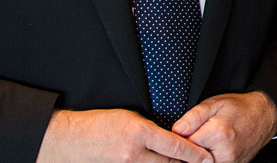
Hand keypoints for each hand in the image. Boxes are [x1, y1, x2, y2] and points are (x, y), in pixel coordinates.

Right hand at [36, 108, 212, 162]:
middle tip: (202, 162)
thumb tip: (172, 138)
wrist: (69, 139)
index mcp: (140, 133)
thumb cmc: (100, 123)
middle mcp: (134, 153)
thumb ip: (152, 130)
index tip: (207, 158)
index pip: (176, 146)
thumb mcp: (130, 118)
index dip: (195, 154)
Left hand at [173, 91, 276, 162]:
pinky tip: (211, 148)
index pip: (185, 145)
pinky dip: (207, 159)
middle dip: (189, 149)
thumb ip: (193, 117)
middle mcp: (225, 153)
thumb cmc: (239, 108)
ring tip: (205, 141)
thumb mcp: (214, 103)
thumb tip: (175, 131)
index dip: (180, 139)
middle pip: (192, 158)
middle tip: (195, 136)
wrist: (264, 117)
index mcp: (218, 134)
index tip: (184, 133)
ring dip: (198, 155)